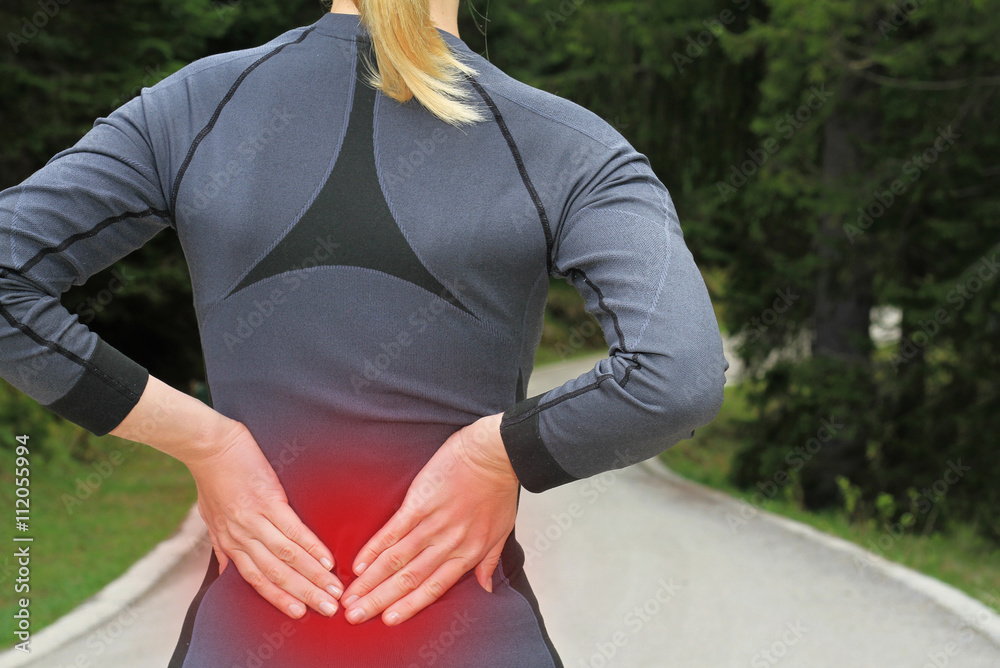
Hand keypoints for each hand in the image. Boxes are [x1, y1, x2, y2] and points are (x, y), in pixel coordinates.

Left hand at [185, 419, 344, 618]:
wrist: (209, 447)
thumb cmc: (212, 479)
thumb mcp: (210, 518)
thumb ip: (221, 546)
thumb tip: (226, 569)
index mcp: (231, 543)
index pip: (257, 580)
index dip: (279, 598)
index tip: (300, 613)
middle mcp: (243, 538)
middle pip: (276, 575)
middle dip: (305, 595)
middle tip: (329, 609)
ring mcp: (255, 520)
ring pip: (287, 557)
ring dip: (313, 576)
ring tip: (334, 589)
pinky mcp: (269, 501)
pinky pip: (293, 530)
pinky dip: (311, 547)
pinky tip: (327, 559)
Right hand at [339, 413, 519, 625]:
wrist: (495, 454)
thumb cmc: (499, 489)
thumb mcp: (502, 531)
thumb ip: (489, 562)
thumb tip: (486, 588)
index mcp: (468, 553)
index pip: (433, 588)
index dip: (408, 606)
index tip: (387, 620)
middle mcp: (447, 544)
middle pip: (408, 579)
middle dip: (378, 600)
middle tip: (354, 616)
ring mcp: (432, 523)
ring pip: (396, 559)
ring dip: (370, 580)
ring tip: (350, 596)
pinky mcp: (419, 502)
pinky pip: (392, 531)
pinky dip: (374, 549)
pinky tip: (359, 563)